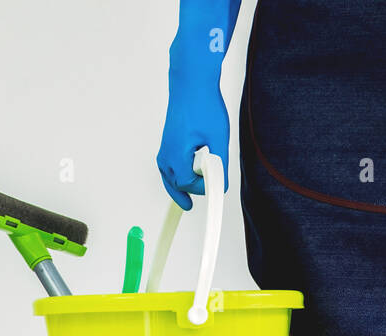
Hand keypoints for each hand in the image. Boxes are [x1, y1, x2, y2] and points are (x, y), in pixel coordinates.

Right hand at [157, 81, 229, 209]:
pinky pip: (168, 166)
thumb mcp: (218, 138)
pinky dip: (176, 175)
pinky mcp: (167, 142)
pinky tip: (187, 177)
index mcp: (176, 154)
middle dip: (188, 192)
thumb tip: (221, 183)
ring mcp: (164, 147)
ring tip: (188, 199)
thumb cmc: (203, 105)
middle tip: (196, 203)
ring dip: (179, 186)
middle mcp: (166, 153)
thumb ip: (219, 164)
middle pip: (175, 184)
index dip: (203, 190)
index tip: (217, 188)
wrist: (192, 82)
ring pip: (168, 176)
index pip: (188, 184)